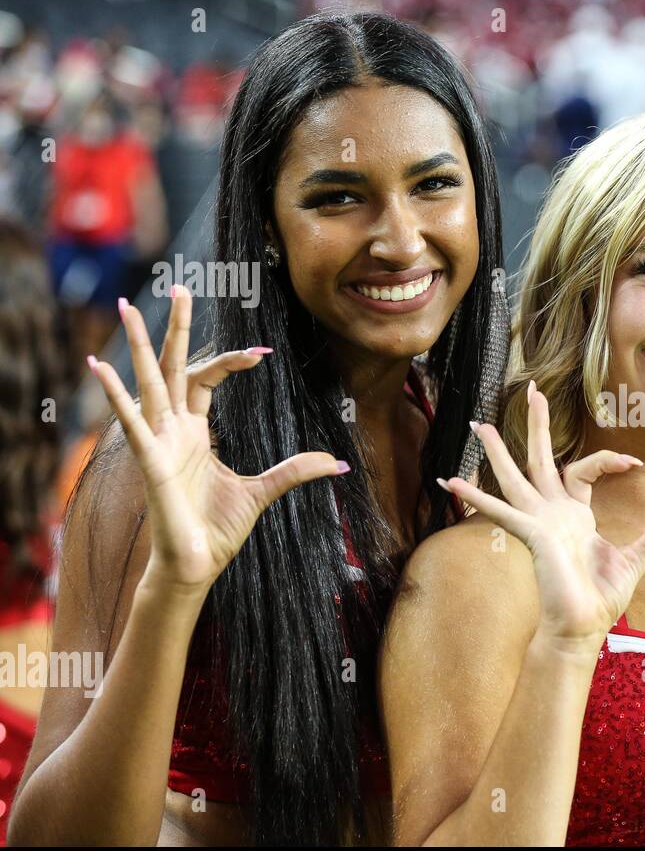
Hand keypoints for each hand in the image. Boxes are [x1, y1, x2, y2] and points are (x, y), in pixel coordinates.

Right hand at [88, 285, 347, 591]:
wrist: (198, 565)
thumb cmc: (220, 530)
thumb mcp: (265, 492)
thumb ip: (296, 471)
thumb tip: (337, 463)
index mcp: (194, 433)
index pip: (205, 379)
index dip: (229, 361)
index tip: (261, 353)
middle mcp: (171, 430)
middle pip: (172, 366)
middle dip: (175, 327)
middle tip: (180, 285)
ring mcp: (157, 442)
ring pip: (147, 382)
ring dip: (137, 344)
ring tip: (123, 305)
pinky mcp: (150, 461)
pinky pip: (131, 421)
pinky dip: (115, 394)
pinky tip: (100, 366)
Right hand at [437, 382, 644, 655]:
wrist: (583, 627)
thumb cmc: (603, 599)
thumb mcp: (637, 559)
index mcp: (574, 515)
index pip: (583, 469)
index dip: (607, 460)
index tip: (633, 460)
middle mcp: (552, 513)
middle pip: (540, 459)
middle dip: (535, 425)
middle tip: (532, 390)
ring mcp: (538, 522)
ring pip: (514, 477)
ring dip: (497, 450)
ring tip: (478, 424)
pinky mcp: (531, 534)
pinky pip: (500, 511)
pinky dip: (475, 498)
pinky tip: (451, 483)